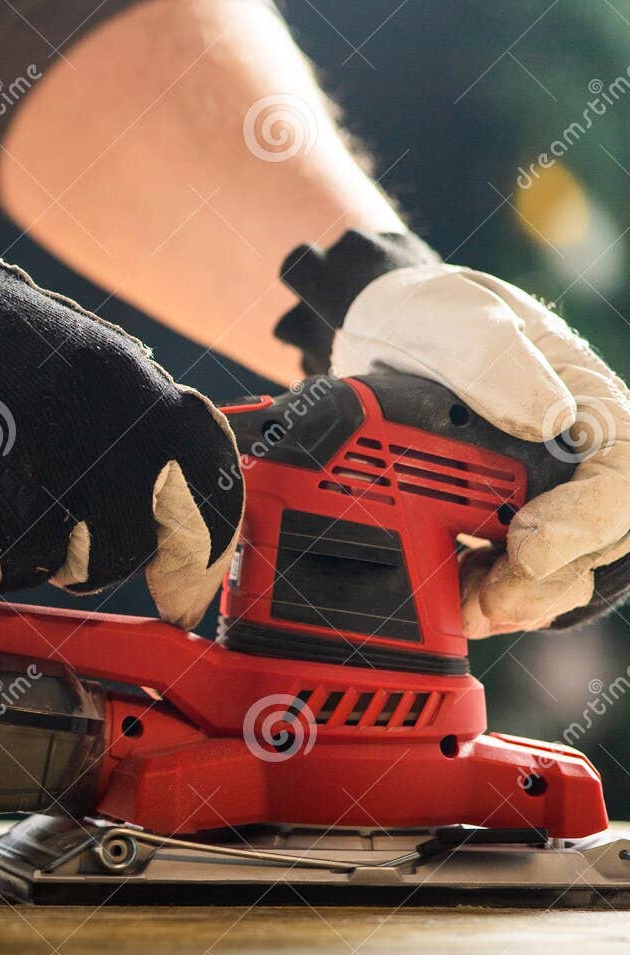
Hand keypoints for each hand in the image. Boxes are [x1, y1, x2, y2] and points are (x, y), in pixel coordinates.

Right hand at [0, 199, 243, 628]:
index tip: (188, 579)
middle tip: (62, 523)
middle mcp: (70, 441)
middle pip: (121, 550)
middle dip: (101, 554)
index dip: (203, 545)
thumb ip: (133, 405)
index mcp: (114, 384)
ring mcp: (4, 492)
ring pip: (47, 567)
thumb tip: (185, 475)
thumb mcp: (70, 340)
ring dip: (24, 547)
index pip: (201, 484)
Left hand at [276, 230, 629, 634]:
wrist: (382, 333)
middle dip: (538, 585)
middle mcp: (578, 462)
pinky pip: (507, 576)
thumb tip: (554, 415)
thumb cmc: (435, 317)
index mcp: (593, 409)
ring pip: (553, 575)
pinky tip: (445, 594)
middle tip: (480, 599)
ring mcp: (541, 496)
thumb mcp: (460, 319)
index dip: (583, 527)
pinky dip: (479, 594)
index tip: (525, 546)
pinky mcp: (499, 522)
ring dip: (509, 599)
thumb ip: (498, 361)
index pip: (621, 482)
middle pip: (592, 547)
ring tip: (457, 603)